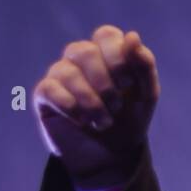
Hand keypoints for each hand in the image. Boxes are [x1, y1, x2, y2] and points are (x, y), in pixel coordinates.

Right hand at [32, 25, 160, 188]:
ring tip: (104, 122)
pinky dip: (70, 107)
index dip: (117, 56)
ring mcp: (60, 74)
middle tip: (117, 107)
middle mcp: (81, 58)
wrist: (113, 155)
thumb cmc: (131, 118)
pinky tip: (82, 121)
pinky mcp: (45, 94)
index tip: (128, 82)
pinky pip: (49, 89)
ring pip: (66, 71)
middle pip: (84, 51)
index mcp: (108, 53)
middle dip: (104, 82)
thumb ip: (144, 65)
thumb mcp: (146, 94)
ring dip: (90, 101)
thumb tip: (132, 36)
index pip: (106, 35)